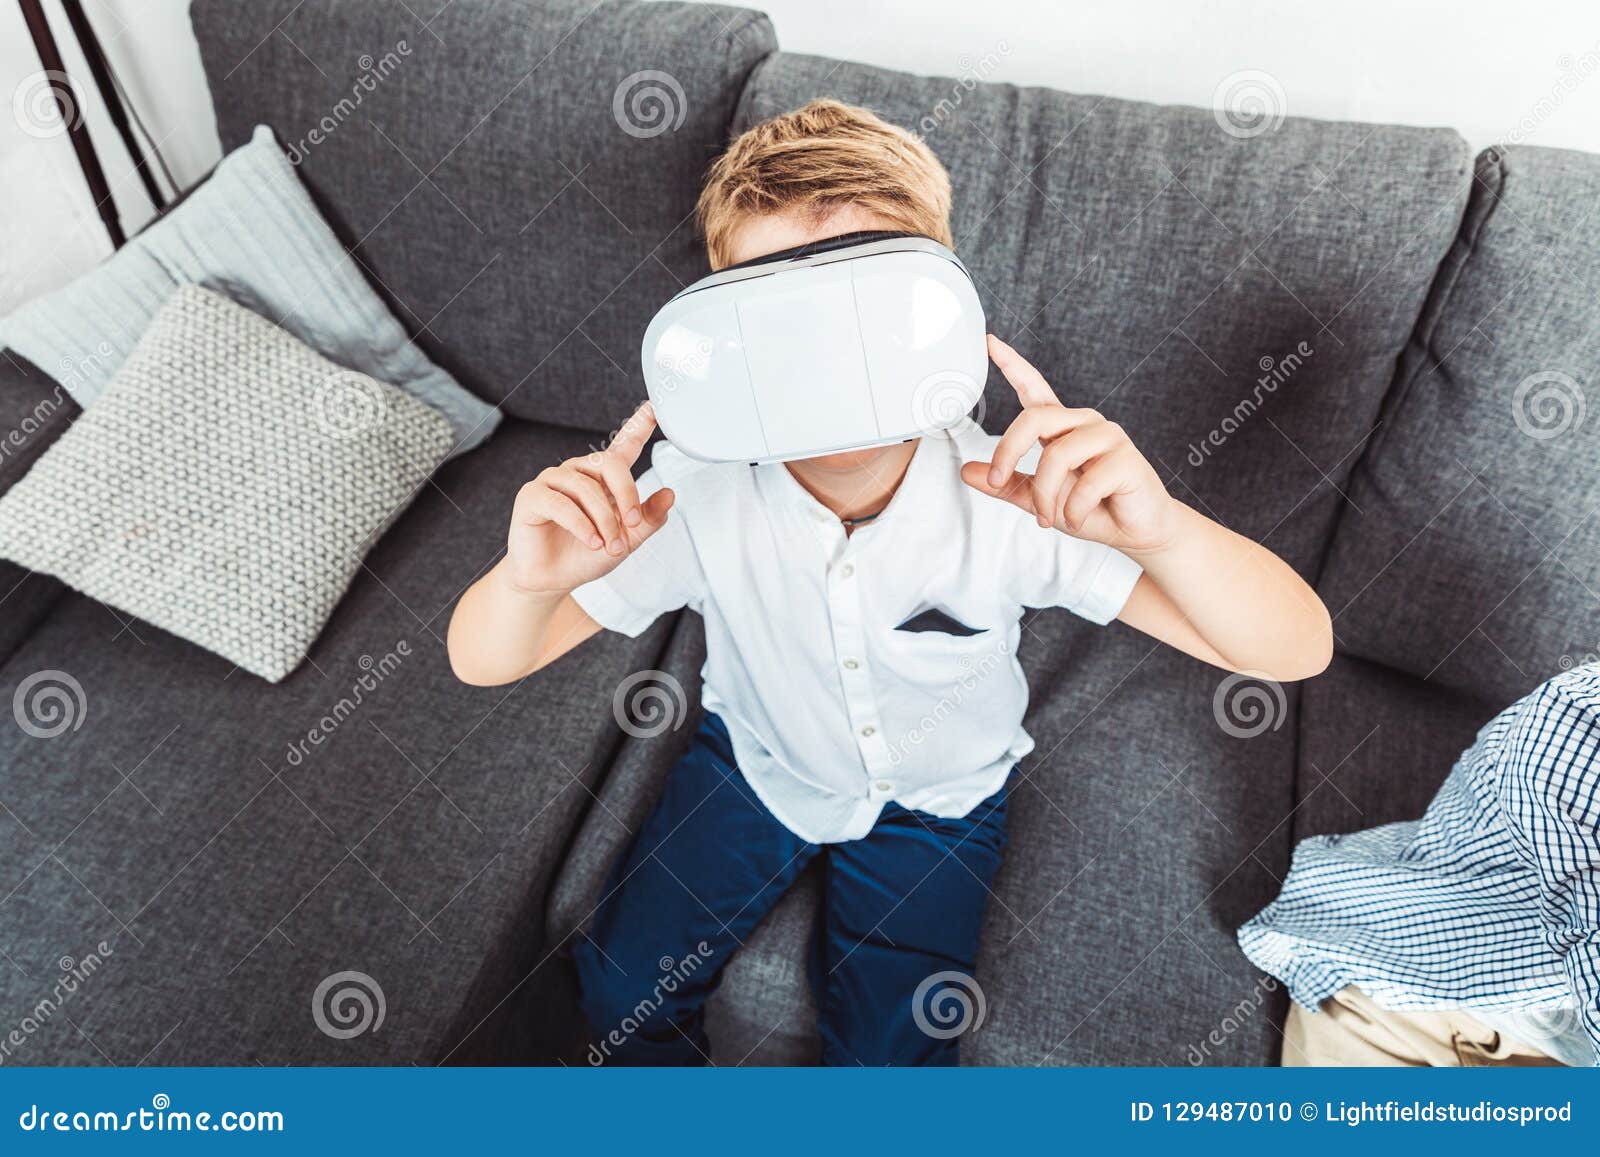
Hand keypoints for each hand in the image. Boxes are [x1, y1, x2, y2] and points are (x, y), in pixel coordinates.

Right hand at [505, 402, 675, 593]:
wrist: (551, 580)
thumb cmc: (584, 557)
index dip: (639, 425)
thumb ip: (647, 519)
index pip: (623, 445)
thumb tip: (670, 494)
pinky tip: (591, 541)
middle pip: (608, 463)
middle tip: (633, 523)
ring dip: (604, 519)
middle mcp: (577, 472)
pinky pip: (560, 503)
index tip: (655, 407)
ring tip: (608, 544)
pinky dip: (581, 525)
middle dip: (627, 494)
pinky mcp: (531, 496)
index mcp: (601, 478)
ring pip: (586, 487)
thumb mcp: (625, 540)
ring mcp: (552, 481)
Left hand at [960, 335, 1176, 553]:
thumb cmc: (1091, 508)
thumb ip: (1006, 483)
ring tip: (1048, 518)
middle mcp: (1084, 423)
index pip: (1034, 388)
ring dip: (1045, 496)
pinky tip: (1077, 518)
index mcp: (1062, 426)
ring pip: (1056, 456)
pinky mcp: (1126, 459)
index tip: (989, 344)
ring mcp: (1107, 437)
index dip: (1012, 365)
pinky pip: (1085, 484)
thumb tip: (966, 471)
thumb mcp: (1038, 499)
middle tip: (997, 481)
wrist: (1133, 530)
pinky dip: (1073, 510)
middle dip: (1007, 451)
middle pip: (1034, 418)